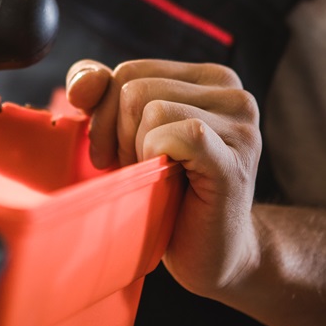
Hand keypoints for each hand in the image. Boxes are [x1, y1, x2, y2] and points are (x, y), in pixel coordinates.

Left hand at [65, 59, 263, 297]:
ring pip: (150, 109)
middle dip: (119, 135)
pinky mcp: (234, 159)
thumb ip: (102, 95)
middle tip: (138, 171)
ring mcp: (240, 125)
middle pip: (134, 88)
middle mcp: (233, 92)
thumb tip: (84, 84)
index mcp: (209, 79)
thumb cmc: (169, 195)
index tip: (113, 152)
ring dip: (138, 152)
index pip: (130, 71)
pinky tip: (169, 181)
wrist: (214, 255)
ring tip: (156, 178)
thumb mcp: (127, 133)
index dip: (105, 114)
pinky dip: (155, 158)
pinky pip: (173, 134)